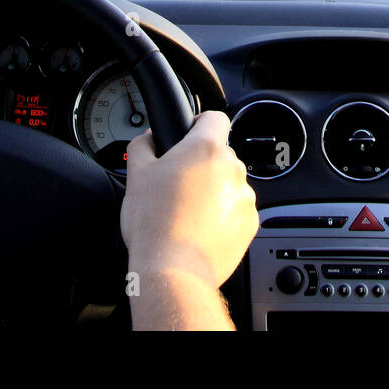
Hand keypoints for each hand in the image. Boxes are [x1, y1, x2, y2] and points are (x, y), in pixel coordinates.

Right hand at [120, 110, 257, 290]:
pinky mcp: (251, 222)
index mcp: (205, 149)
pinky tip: (200, 228)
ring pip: (229, 183)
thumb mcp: (137, 176)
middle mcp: (232, 168)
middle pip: (220, 154)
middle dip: (202, 164)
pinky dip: (223, 214)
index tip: (190, 133)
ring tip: (187, 212)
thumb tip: (147, 138)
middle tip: (178, 184)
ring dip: (213, 191)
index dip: (201, 123)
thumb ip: (143, 146)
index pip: (215, 118)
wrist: (173, 270)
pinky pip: (237, 209)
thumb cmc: (154, 223)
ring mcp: (245, 196)